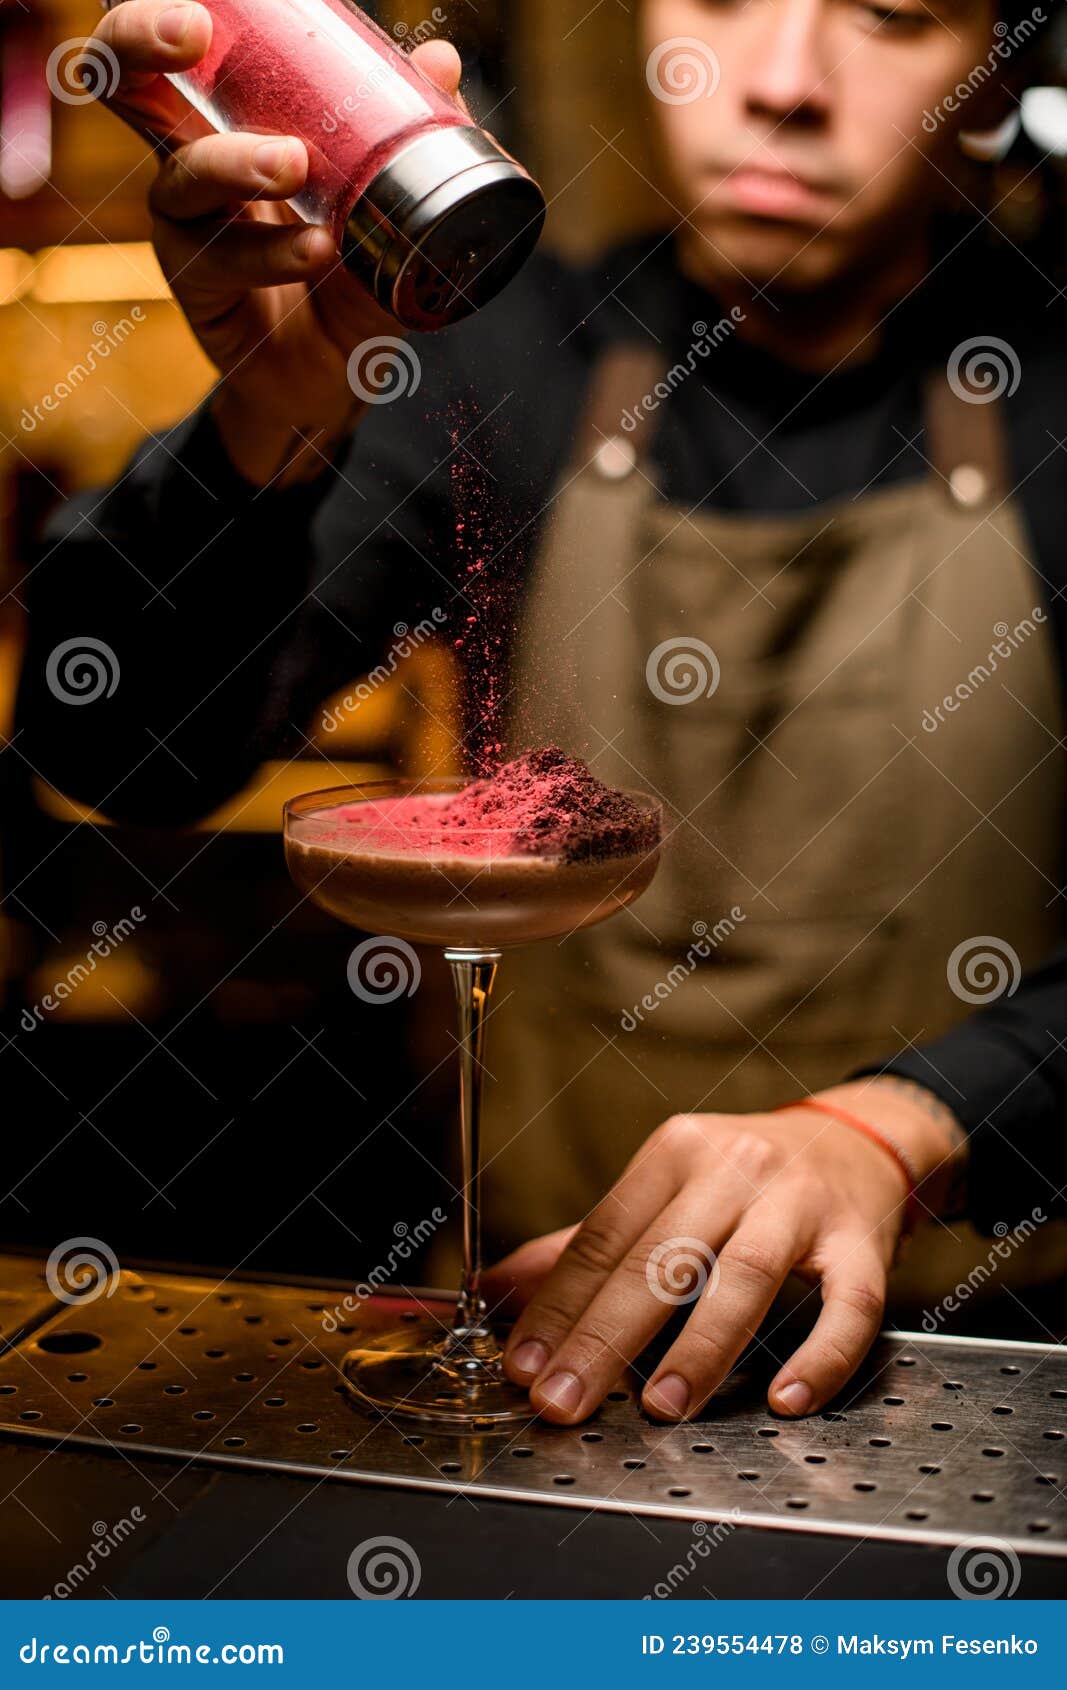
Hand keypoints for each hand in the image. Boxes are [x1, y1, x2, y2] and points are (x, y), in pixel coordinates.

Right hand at [89, 1, 465, 481]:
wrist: (333, 381)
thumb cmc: (345, 280)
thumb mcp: (385, 210)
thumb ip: (408, 142)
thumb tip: (440, 60)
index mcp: (224, 125)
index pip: (171, 54)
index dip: (161, 17)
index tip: (202, 9)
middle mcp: (192, 165)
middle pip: (127, 83)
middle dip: (145, 43)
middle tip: (194, 35)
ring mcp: (188, 229)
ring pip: (182, 178)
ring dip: (234, 161)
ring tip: (294, 164)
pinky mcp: (199, 292)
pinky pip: (221, 262)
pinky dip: (272, 252)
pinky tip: (316, 249)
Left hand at [487, 1078, 965, 1424]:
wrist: (856, 1140)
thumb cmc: (745, 1178)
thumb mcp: (664, 1191)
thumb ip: (585, 1248)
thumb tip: (493, 1294)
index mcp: (676, 1151)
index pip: (605, 1236)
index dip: (558, 1304)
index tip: (523, 1366)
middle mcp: (736, 1167)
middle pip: (663, 1257)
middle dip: (605, 1336)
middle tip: (565, 1401)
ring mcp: (802, 1202)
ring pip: (748, 1276)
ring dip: (701, 1348)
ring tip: (660, 1407)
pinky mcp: (863, 1240)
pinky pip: (848, 1303)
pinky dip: (820, 1355)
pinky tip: (785, 1399)